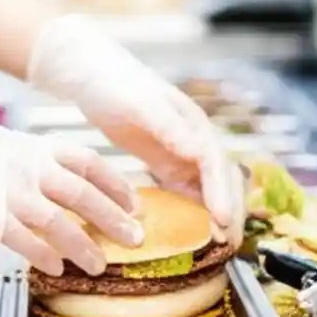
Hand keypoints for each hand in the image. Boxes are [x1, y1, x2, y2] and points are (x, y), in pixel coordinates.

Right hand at [0, 95, 141, 274]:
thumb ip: (19, 165)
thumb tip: (39, 186)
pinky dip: (45, 255)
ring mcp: (4, 189)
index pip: (86, 160)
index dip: (114, 182)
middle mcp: (24, 164)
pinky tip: (55, 268)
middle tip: (134, 238)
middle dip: (113, 217)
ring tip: (98, 265)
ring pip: (60, 220)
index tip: (133, 201)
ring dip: (83, 245)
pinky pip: (25, 239)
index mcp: (28, 145)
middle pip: (83, 192)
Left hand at [27, 15, 245, 246]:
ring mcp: (180, 151)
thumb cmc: (113, 82)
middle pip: (221, 178)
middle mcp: (194, 139)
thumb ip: (170, 127)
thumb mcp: (140, 104)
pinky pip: (186, 189)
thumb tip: (201, 151)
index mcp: (193, 123)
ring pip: (209, 187)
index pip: (216, 162)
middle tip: (229, 242)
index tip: (223, 219)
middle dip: (230, 208)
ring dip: (216, 213)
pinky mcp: (164, 161)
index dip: (222, 192)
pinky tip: (195, 231)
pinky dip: (195, 210)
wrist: (87, 73)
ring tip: (220, 244)